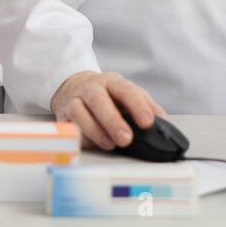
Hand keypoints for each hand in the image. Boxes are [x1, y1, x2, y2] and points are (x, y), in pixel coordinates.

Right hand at [50, 71, 166, 150]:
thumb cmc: (106, 95)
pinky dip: (80, 136)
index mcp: (111, 81)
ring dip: (95, 131)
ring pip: (79, 112)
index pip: (125, 90)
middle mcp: (90, 88)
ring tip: (110, 145)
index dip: (137, 106)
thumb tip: (162, 121)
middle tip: (126, 139)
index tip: (148, 122)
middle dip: (113, 121)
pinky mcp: (63, 116)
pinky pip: (69, 126)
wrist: (73, 87)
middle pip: (99, 100)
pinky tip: (92, 144)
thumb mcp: (127, 94)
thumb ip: (146, 105)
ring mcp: (74, 101)